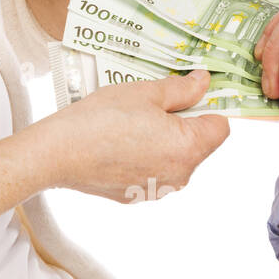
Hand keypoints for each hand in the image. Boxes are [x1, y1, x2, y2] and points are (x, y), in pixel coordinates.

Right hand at [38, 70, 228, 201]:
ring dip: (163, 140)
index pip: (220, 127)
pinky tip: (119, 143)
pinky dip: (144, 157)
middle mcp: (180, 175)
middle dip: (183, 123)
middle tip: (152, 105)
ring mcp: (158, 189)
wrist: (58, 154)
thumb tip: (203, 82)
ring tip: (131, 123)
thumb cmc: (101, 120)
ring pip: (174, 158)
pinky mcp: (137, 196)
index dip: (208, 106)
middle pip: (198, 144)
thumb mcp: (145, 93)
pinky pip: (153, 171)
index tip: (190, 94)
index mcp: (188, 147)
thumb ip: (181, 89)